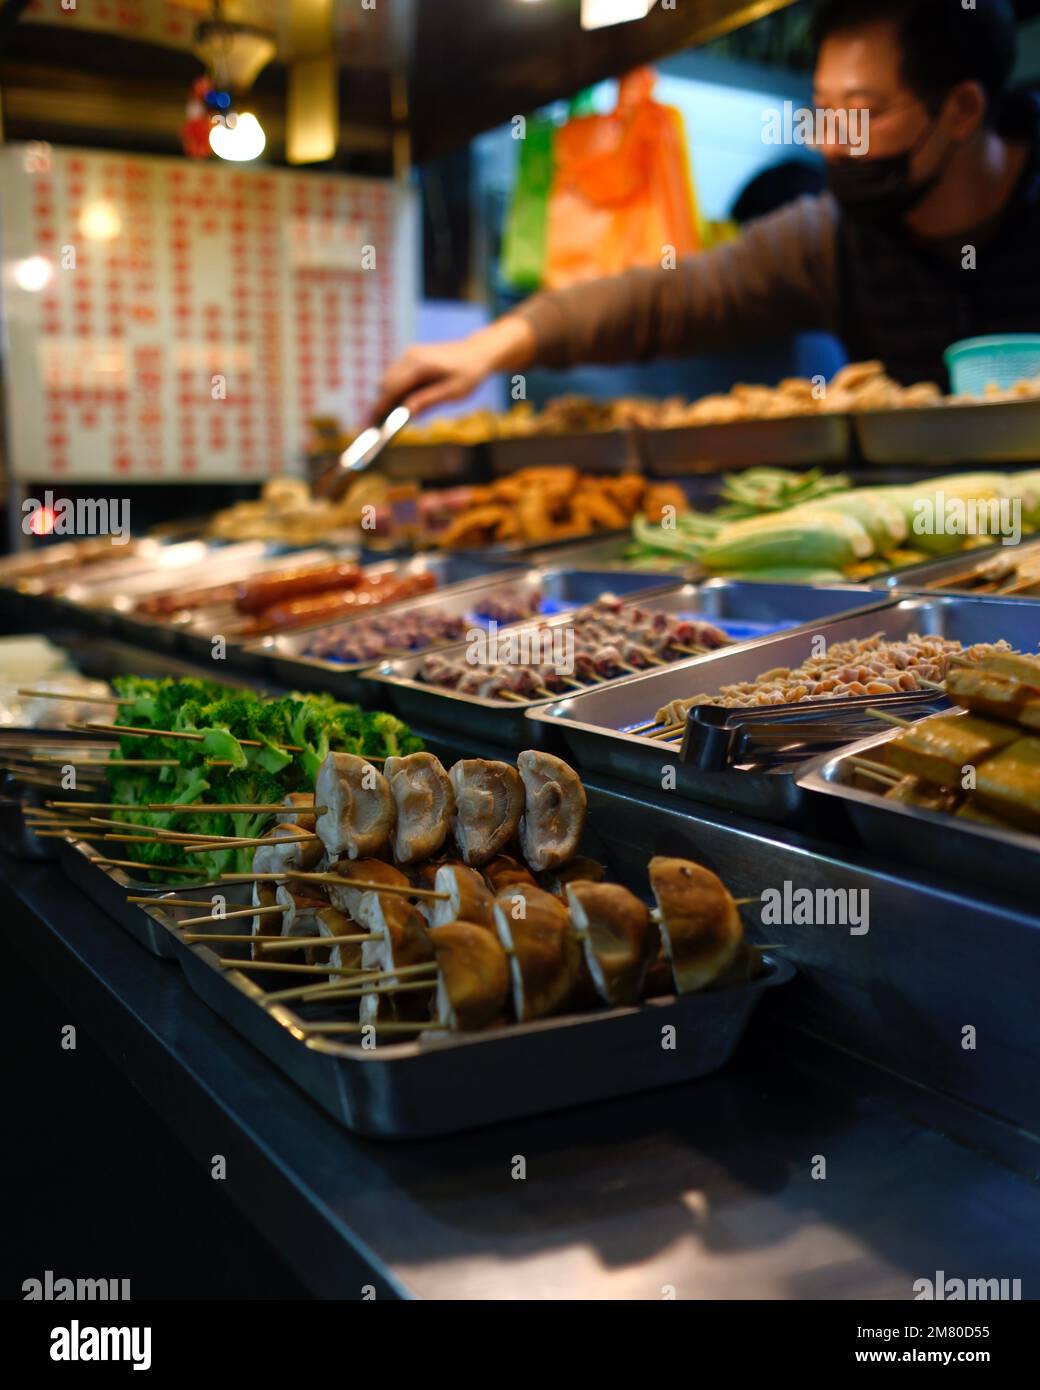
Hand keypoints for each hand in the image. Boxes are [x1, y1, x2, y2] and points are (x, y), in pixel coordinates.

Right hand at [370, 315, 535, 422]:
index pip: (391, 388)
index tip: (372, 424)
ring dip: (389, 398)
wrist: (479, 353)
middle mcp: (410, 356)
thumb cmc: (469, 373)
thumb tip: (405, 413)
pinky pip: (398, 376)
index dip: (380, 407)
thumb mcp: (453, 392)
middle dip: (382, 405)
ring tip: (390, 419)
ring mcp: (410, 355)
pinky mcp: (412, 357)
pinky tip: (403, 406)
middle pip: (385, 384)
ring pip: (389, 379)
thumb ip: (428, 401)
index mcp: (419, 364)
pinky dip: (397, 390)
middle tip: (379, 427)